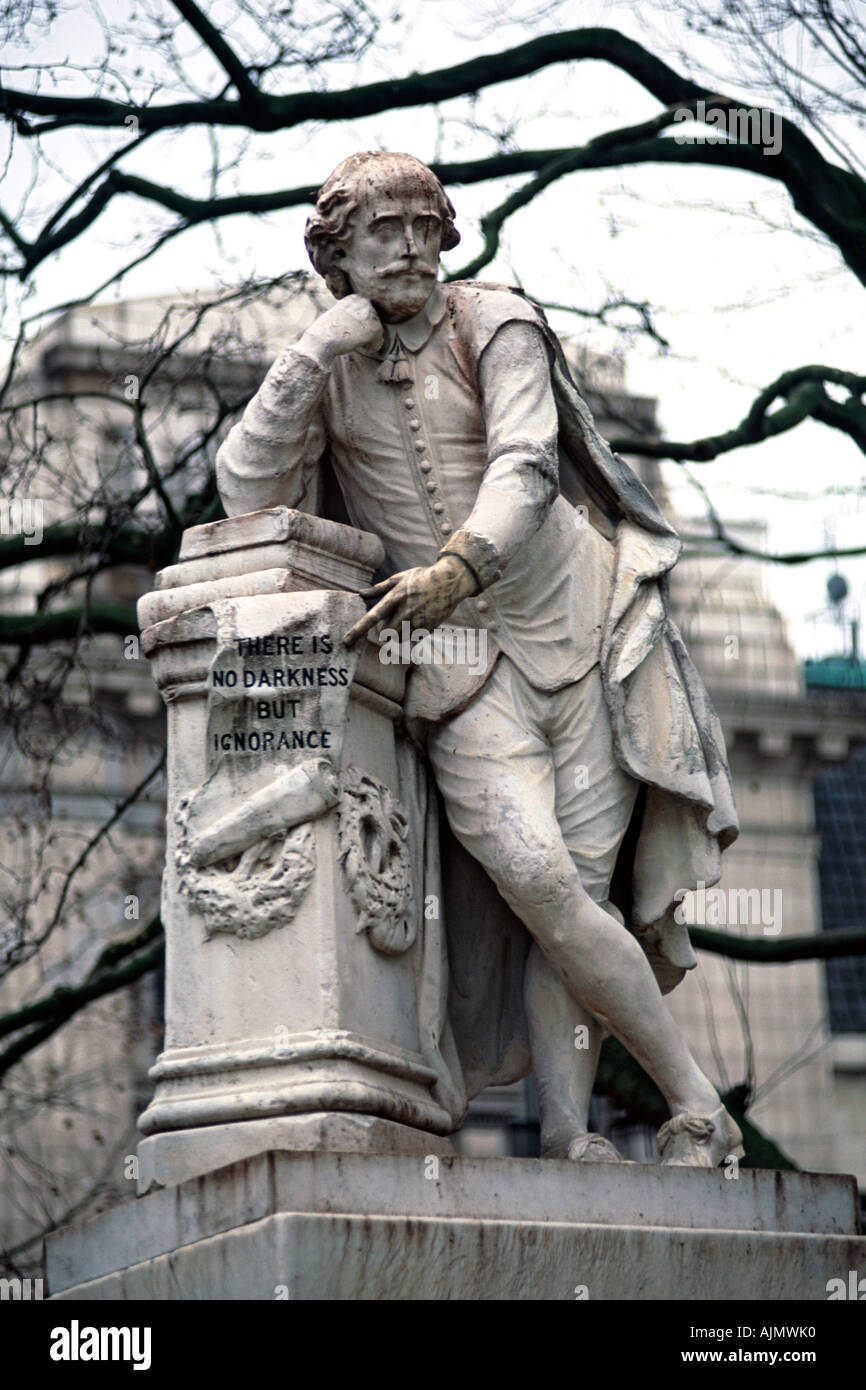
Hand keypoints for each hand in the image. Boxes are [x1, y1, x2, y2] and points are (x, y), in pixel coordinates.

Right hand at [299, 294, 383, 367]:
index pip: (366, 314)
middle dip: (366, 332)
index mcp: (356, 298)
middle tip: (353, 338)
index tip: (350, 331)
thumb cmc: (327, 331)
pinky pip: (379, 341)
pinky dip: (371, 347)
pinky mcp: (375, 328)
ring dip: (369, 340)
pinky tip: (360, 347)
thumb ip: (352, 316)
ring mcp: (371, 315)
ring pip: (377, 331)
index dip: (360, 325)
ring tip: (355, 342)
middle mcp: (365, 302)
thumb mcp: (339, 315)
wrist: (323, 339)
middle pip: (374, 321)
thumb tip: (362, 325)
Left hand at [344, 555, 479, 646]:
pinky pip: (413, 639)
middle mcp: (405, 611)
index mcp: (395, 597)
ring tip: (407, 617)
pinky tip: (419, 619)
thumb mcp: (399, 578)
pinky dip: (411, 633)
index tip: (346, 641)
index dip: (358, 630)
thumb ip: (379, 588)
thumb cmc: (421, 577)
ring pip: (399, 638)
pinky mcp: (428, 628)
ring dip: (398, 633)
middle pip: (386, 633)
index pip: (372, 617)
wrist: (449, 581)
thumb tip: (360, 593)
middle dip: (384, 631)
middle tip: (392, 619)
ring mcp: (418, 621)